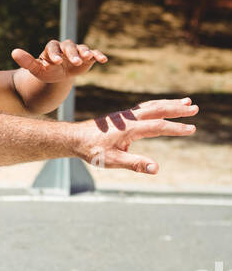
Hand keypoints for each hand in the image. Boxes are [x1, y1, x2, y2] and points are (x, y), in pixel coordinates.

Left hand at [12, 39, 107, 81]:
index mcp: (52, 48)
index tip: (56, 62)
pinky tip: (103, 59)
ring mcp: (77, 51)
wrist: (58, 76)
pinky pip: (93, 54)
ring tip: (89, 57)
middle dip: (72, 54)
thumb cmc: (47, 71)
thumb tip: (13, 52)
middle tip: (75, 62)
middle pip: (69, 47)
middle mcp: (65, 47)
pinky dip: (98, 55)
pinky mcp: (87, 57)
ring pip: (82, 48)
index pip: (53, 47)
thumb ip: (27, 61)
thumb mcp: (36, 69)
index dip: (55, 54)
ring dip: (85, 52)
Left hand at [69, 97, 197, 173]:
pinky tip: (162, 106)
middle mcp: (130, 118)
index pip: (159, 126)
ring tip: (186, 102)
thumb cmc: (92, 151)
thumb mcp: (113, 161)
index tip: (192, 129)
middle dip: (178, 109)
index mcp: (130, 128)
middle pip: (159, 110)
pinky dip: (158, 104)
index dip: (176, 128)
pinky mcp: (123, 116)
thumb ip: (135, 164)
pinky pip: (145, 107)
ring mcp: (127, 115)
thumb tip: (156, 168)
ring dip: (170, 104)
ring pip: (153, 106)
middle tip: (195, 108)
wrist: (75, 138)